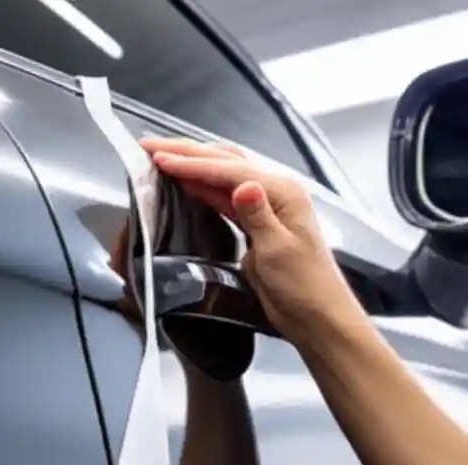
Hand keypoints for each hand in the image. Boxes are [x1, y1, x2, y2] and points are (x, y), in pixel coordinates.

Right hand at [139, 138, 368, 345]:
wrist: (317, 315)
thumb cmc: (303, 285)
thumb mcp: (278, 251)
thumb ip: (258, 216)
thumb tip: (243, 185)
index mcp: (282, 192)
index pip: (229, 170)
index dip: (192, 163)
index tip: (159, 158)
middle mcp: (274, 191)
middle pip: (225, 162)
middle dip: (186, 152)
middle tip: (149, 145)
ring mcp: (265, 206)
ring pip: (222, 175)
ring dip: (192, 164)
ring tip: (160, 157)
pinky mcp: (255, 224)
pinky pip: (224, 196)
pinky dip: (202, 186)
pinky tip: (184, 183)